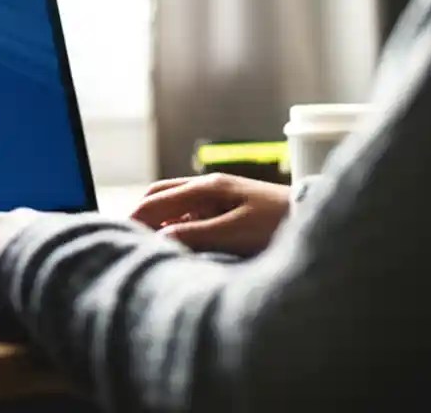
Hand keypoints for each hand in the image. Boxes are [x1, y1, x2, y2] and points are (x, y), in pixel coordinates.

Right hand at [130, 173, 289, 256]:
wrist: (313, 216)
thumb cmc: (278, 224)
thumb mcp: (235, 232)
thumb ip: (196, 234)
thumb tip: (159, 238)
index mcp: (207, 187)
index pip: (156, 200)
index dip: (134, 219)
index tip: (117, 237)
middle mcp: (208, 186)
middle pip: (159, 194)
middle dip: (141, 214)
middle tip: (126, 239)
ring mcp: (217, 196)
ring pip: (173, 203)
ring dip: (158, 220)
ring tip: (147, 245)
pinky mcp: (226, 207)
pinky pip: (189, 212)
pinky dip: (174, 224)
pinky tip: (174, 242)